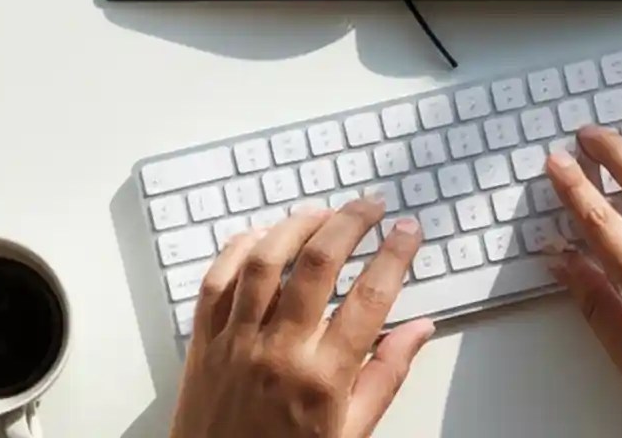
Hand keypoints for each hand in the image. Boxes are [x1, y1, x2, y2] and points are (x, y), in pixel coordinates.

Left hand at [170, 200, 434, 437]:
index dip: (395, 254)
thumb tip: (419, 329)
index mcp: (323, 378)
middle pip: (318, 262)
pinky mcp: (203, 344)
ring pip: (264, 261)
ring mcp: (236, 344)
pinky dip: (237, 250)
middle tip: (372, 206)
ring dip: (296, 224)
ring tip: (323, 211)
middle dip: (351, 221)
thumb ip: (386, 376)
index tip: (408, 232)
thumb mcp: (352, 432)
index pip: (370, 297)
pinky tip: (261, 235)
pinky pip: (215, 283)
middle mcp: (279, 352)